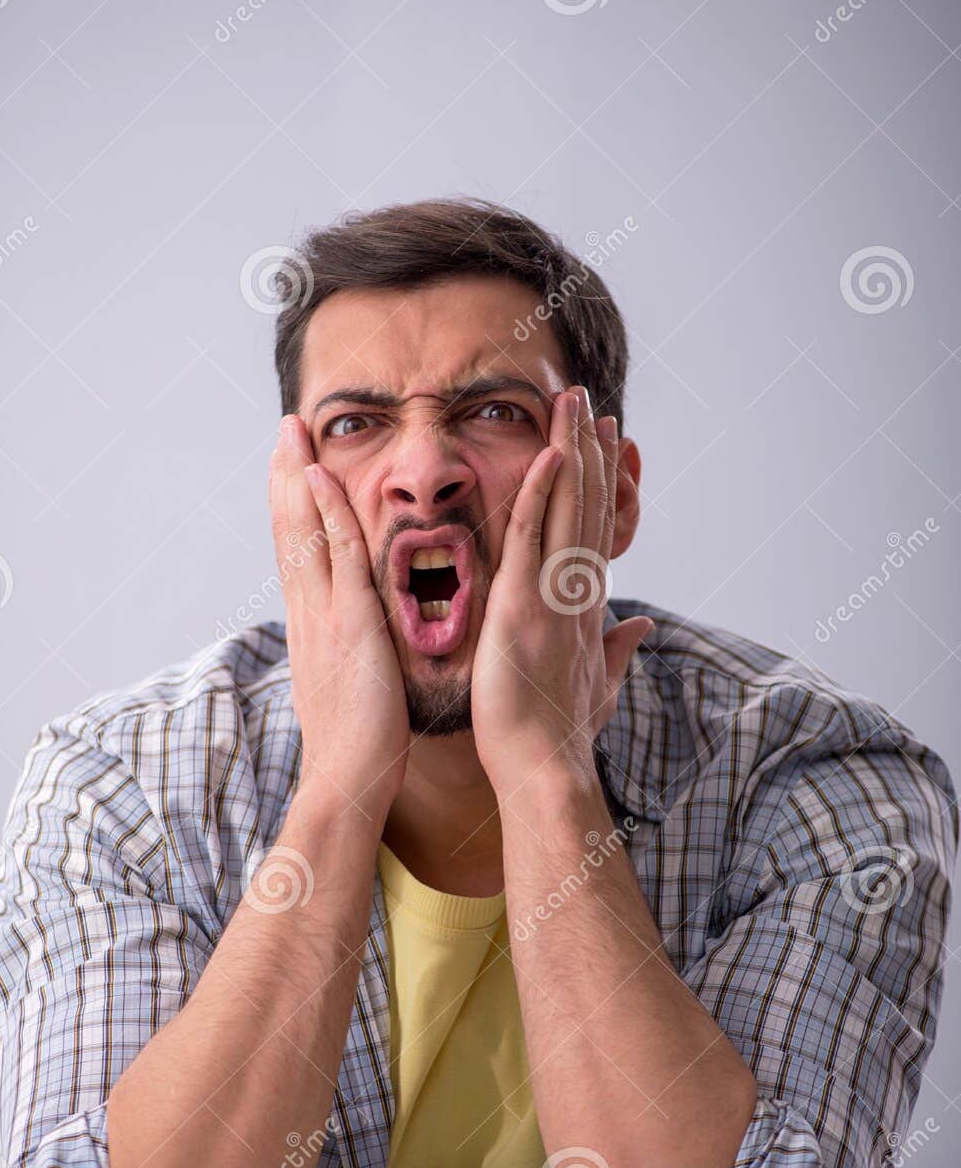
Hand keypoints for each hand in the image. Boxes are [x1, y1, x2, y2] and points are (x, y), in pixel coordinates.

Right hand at [269, 415, 409, 820]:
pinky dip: (324, 514)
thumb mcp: (350, 687)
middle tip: (285, 427)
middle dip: (285, 475)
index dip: (293, 506)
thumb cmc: (360, 746)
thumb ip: (351, 656)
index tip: (293, 466)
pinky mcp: (347, 624)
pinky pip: (334, 557)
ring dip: (296, 477)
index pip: (298, 553)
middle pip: (289, 530)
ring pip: (302, 532)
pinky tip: (319, 478)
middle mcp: (309, 613)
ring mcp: (323, 616)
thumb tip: (353, 645)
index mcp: (313, 627)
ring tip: (292, 431)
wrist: (349, 780)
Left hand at [470, 387, 650, 794]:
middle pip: (588, 506)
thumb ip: (618, 652)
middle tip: (585, 399)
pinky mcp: (526, 606)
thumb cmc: (563, 735)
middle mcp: (578, 592)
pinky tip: (547, 455)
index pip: (597, 530)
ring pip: (568, 509)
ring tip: (570, 404)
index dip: (603, 483)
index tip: (605, 442)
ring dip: (570, 451)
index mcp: (587, 607)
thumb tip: (642, 629)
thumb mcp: (597, 685)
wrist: (546, 768)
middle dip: (589, 449)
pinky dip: (542, 494)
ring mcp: (555, 596)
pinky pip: (534, 538)